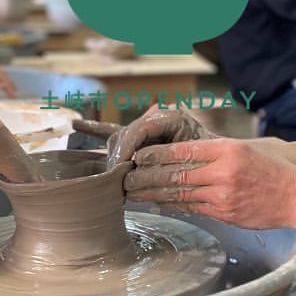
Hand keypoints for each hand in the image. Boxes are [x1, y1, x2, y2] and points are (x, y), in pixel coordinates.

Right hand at [72, 108, 214, 168]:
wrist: (217, 160)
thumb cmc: (209, 158)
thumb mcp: (191, 157)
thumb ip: (166, 160)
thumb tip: (137, 166)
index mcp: (169, 116)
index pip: (138, 129)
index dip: (126, 148)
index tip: (120, 167)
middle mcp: (153, 117)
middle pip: (124, 135)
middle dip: (119, 157)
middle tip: (116, 179)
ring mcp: (144, 126)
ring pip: (118, 139)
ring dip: (114, 157)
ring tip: (112, 173)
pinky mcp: (137, 137)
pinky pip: (113, 132)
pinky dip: (95, 129)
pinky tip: (77, 125)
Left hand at [125, 136, 295, 226]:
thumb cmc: (270, 170)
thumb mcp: (244, 149)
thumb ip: (213, 150)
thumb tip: (180, 152)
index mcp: (226, 150)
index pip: (183, 150)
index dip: (156, 154)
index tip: (138, 156)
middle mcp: (223, 171)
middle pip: (176, 172)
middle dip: (147, 176)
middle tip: (126, 178)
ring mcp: (224, 194)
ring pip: (180, 192)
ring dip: (153, 193)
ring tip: (133, 192)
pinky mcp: (225, 213)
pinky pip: (192, 208)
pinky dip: (172, 204)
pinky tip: (158, 202)